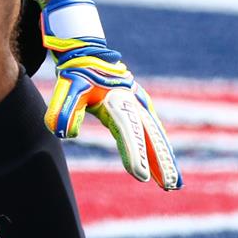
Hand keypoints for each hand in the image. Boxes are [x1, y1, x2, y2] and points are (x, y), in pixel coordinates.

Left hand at [41, 0, 180, 190]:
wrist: (88, 51)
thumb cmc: (77, 71)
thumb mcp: (67, 86)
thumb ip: (64, 108)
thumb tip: (63, 133)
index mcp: (118, 98)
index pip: (128, 131)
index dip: (134, 153)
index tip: (140, 175)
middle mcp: (133, 102)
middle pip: (150, 135)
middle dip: (160, 161)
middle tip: (169, 185)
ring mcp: (140, 104)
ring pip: (156, 135)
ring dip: (166, 159)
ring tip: (175, 184)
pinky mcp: (141, 107)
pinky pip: (154, 131)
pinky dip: (162, 149)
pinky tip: (166, 167)